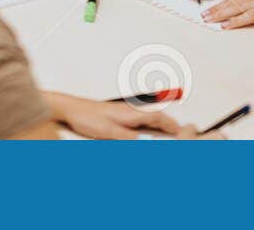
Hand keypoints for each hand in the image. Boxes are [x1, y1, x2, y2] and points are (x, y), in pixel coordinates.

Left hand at [45, 93, 187, 139]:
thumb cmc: (86, 116)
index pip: (158, 118)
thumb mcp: (109, 132)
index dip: (172, 125)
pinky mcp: (115, 117)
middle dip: (167, 124)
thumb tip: (143, 144)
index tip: (183, 131)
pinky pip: (136, 121)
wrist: (70, 109)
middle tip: (178, 134)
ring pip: (146, 119)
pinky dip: (144, 127)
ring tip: (165, 134)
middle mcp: (129, 110)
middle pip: (155, 117)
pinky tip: (142, 134)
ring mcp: (122, 113)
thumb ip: (127, 138)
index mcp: (131, 112)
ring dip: (156, 125)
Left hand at [202, 0, 253, 35]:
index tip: (205, 13)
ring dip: (236, 21)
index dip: (217, 7)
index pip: (232, 1)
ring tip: (224, 26)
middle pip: (236, 7)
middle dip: (220, 14)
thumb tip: (234, 9)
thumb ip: (249, 1)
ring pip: (251, 15)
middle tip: (206, 19)